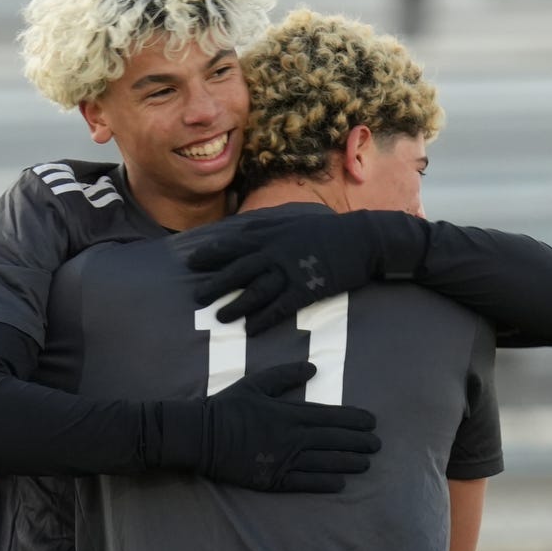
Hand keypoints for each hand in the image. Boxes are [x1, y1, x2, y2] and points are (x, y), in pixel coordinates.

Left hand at [185, 211, 380, 334]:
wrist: (361, 239)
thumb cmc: (326, 230)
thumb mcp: (292, 219)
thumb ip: (267, 225)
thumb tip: (243, 229)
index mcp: (271, 234)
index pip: (233, 245)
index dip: (210, 255)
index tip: (190, 263)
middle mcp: (275, 252)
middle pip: (238, 270)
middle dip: (215, 284)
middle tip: (197, 298)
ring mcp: (291, 271)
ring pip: (256, 291)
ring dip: (237, 306)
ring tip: (221, 318)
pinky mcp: (307, 289)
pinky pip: (280, 307)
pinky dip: (264, 319)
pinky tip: (251, 330)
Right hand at [202, 360, 379, 493]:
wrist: (199, 436)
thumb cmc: (227, 407)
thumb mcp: (256, 383)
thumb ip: (286, 374)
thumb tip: (313, 368)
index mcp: (288, 413)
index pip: (330, 416)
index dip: (354, 420)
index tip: (372, 422)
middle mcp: (290, 437)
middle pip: (333, 440)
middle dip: (358, 442)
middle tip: (377, 445)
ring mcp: (282, 460)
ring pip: (324, 462)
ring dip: (348, 462)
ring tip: (366, 464)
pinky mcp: (272, 480)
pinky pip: (304, 483)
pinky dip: (324, 483)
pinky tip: (341, 483)